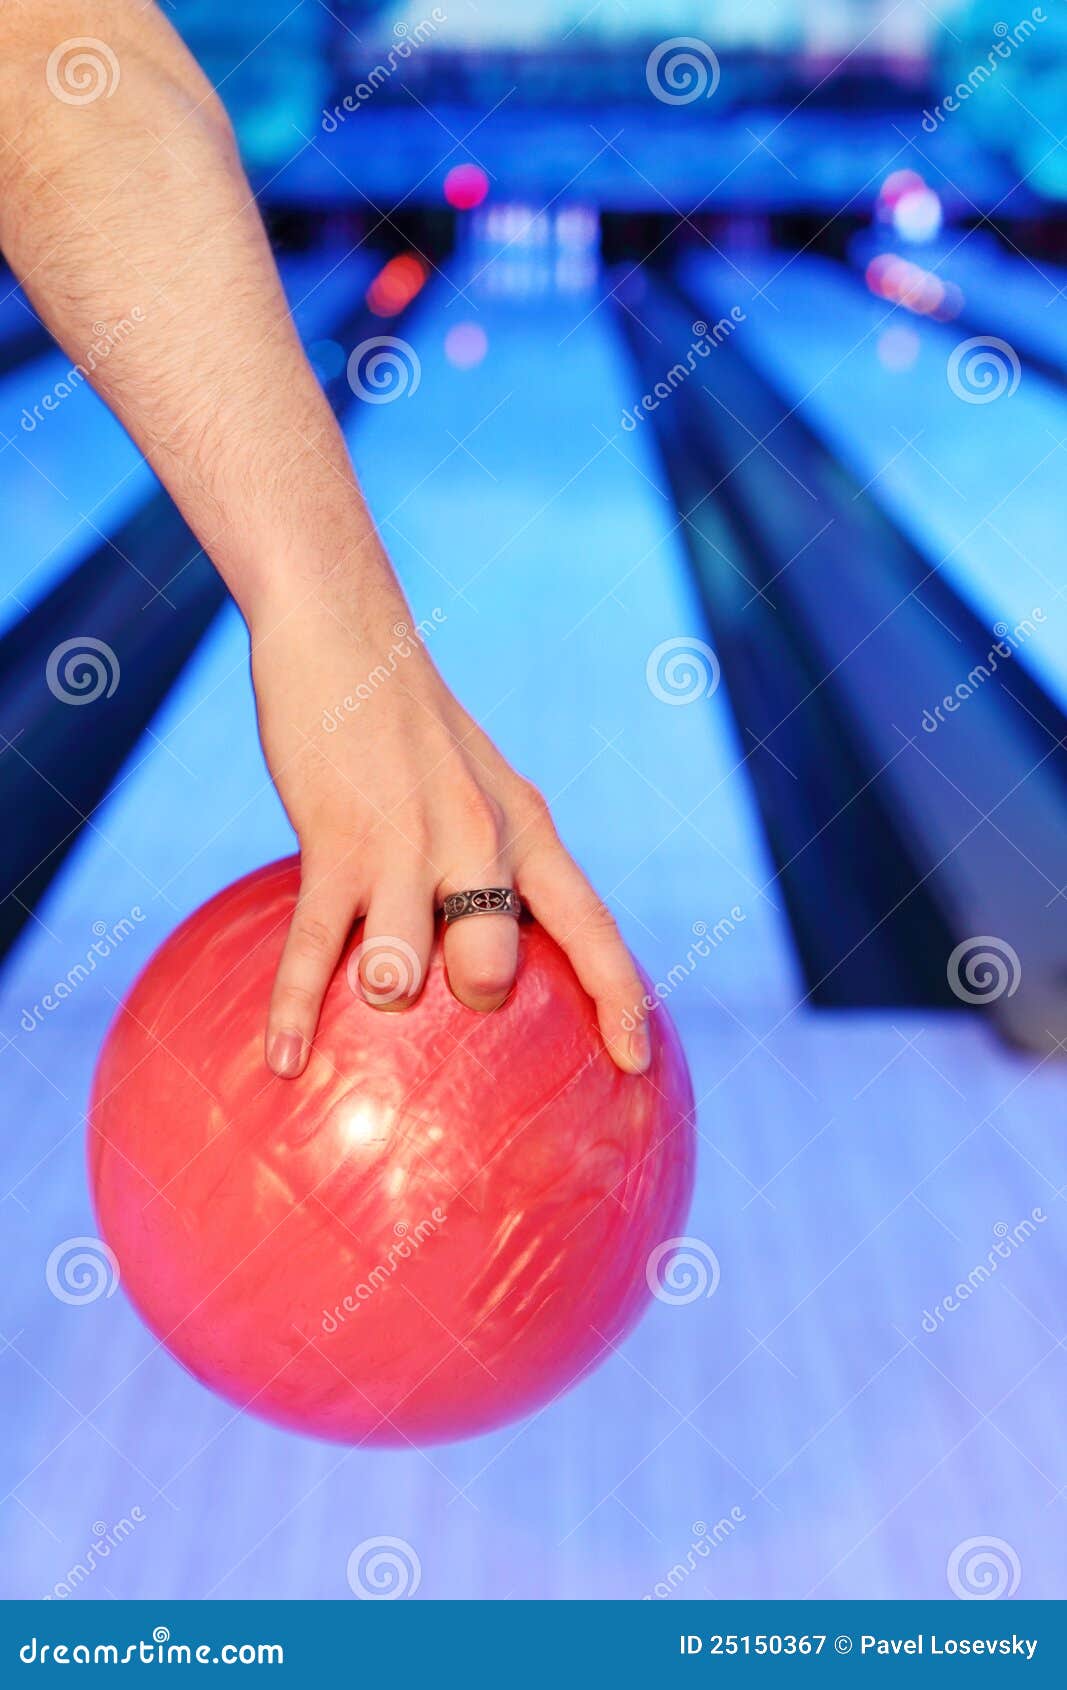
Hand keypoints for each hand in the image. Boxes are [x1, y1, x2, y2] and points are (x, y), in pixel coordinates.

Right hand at [250, 583, 650, 1078]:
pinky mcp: (336, 840)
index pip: (591, 927)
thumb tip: (489, 954)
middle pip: (492, 968)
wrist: (345, 631)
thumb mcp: (481, 784)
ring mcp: (406, 843)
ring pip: (405, 970)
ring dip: (385, 991)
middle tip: (440, 983)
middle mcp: (479, 840)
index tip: (634, 1063)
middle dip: (470, 997)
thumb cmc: (409, 724)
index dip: (620, 1000)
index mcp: (526, 829)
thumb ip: (496, 860)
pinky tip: (282, 1059)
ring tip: (372, 985)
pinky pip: (316, 948)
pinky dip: (294, 1010)